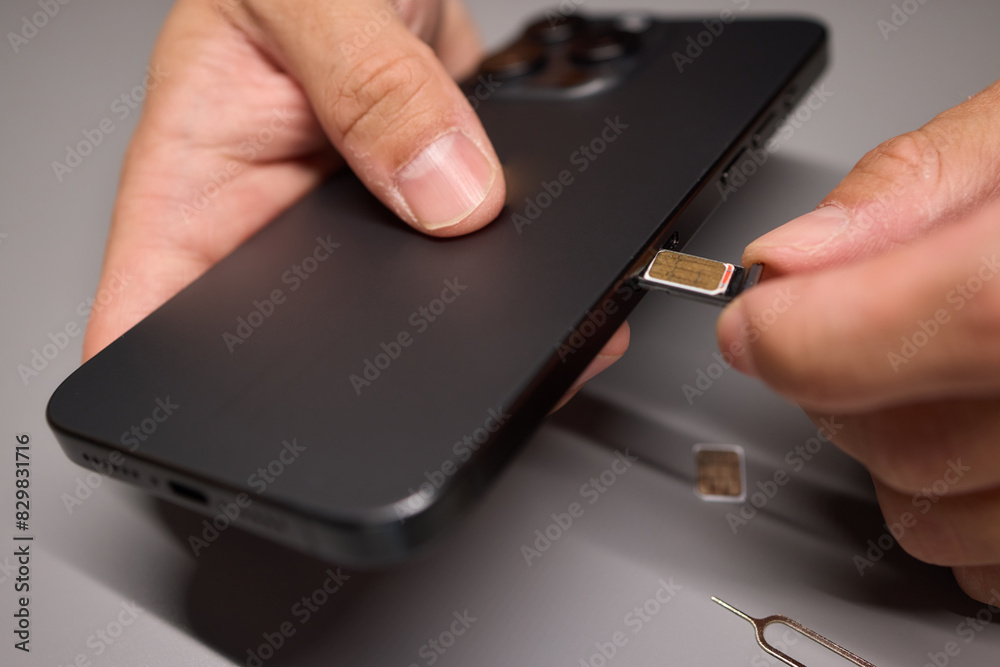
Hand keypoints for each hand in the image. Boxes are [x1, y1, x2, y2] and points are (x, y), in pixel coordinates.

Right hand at [82, 0, 628, 395]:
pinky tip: (540, 280)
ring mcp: (345, 217)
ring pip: (390, 309)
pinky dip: (500, 273)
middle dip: (355, 381)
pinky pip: (455, 260)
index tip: (226, 451)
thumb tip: (443, 192)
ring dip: (451, 324)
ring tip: (518, 341)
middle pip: (287, 346)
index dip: (172, 401)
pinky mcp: (412, 205)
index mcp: (197, 173)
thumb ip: (370, 87)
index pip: (151, 316)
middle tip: (427, 393)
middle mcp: (267, 212)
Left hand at [717, 79, 999, 602]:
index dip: (819, 332)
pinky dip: (953, 510)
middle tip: (865, 321)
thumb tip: (792, 255)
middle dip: (838, 383)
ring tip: (941, 373)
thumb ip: (911, 189)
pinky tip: (982, 439)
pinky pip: (981, 568)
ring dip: (893, 452)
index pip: (965, 315)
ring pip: (929, 522)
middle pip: (911, 443)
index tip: (756, 323)